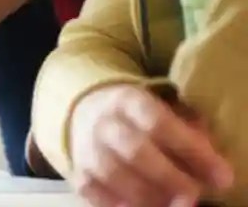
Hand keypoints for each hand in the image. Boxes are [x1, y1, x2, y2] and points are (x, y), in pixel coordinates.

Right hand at [69, 84, 233, 206]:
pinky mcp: (77, 171)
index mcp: (129, 101)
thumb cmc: (138, 119)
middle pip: (135, 150)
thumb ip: (189, 135)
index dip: (192, 151)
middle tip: (194, 195)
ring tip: (171, 205)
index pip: (159, 123)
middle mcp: (104, 122)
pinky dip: (114, 204)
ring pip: (112, 173)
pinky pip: (90, 190)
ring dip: (146, 196)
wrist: (85, 112)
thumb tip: (212, 168)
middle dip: (170, 177)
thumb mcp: (164, 112)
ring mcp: (86, 147)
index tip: (221, 176)